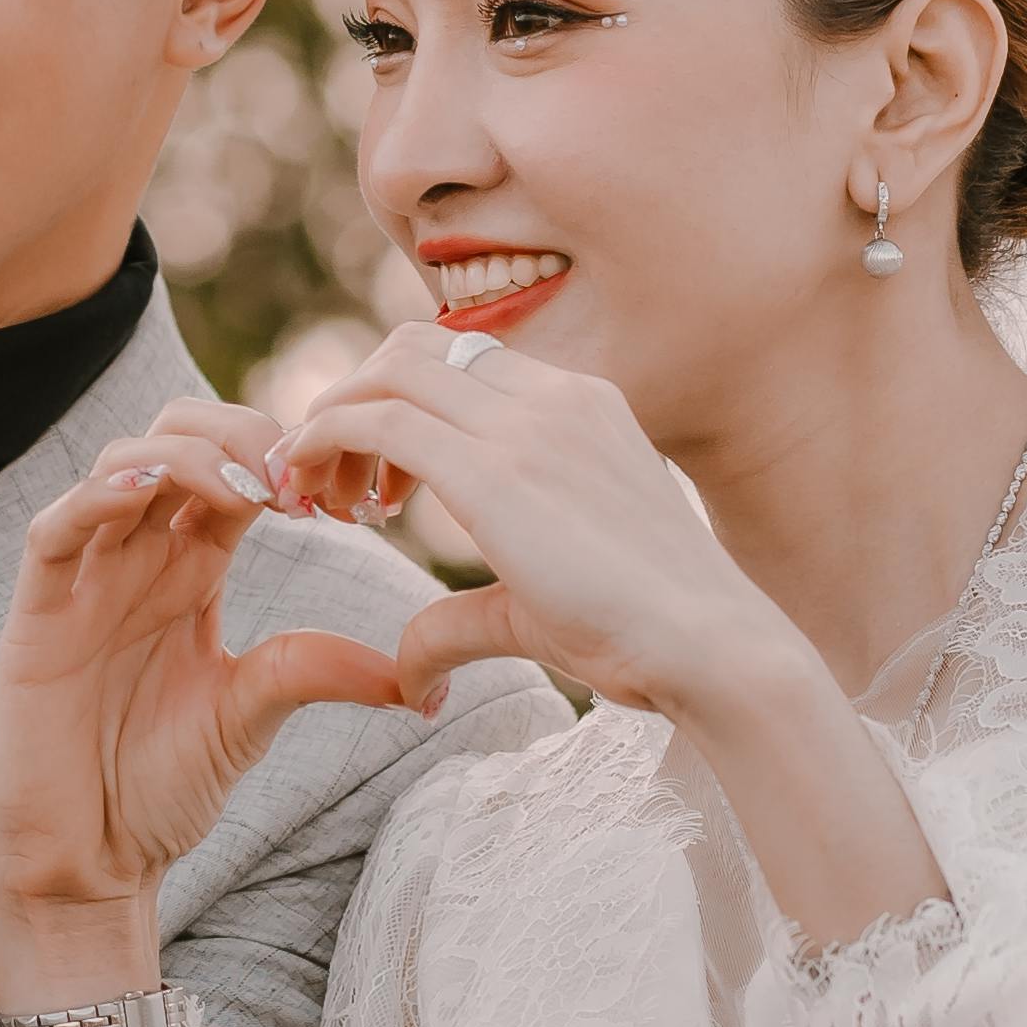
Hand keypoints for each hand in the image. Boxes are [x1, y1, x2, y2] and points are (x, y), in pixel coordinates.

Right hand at [0, 404, 425, 998]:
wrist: (90, 863)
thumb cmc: (158, 791)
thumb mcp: (249, 718)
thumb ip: (312, 671)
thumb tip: (410, 672)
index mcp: (192, 570)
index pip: (234, 468)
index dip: (283, 456)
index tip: (339, 491)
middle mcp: (137, 559)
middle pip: (178, 438)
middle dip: (238, 433)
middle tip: (294, 479)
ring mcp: (83, 581)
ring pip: (119, 462)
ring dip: (184, 453)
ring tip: (245, 486)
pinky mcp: (35, 616)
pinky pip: (54, 530)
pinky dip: (94, 496)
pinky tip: (146, 491)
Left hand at [266, 326, 818, 729]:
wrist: (714, 648)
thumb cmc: (646, 636)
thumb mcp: (541, 602)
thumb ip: (464, 617)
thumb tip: (409, 676)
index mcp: (581, 405)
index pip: (458, 360)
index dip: (393, 401)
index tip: (368, 479)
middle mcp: (555, 396)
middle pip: (411, 350)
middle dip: (351, 402)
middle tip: (327, 485)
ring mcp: (529, 424)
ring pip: (387, 375)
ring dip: (330, 424)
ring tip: (319, 498)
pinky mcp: (497, 470)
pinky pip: (380, 420)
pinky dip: (325, 442)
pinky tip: (312, 494)